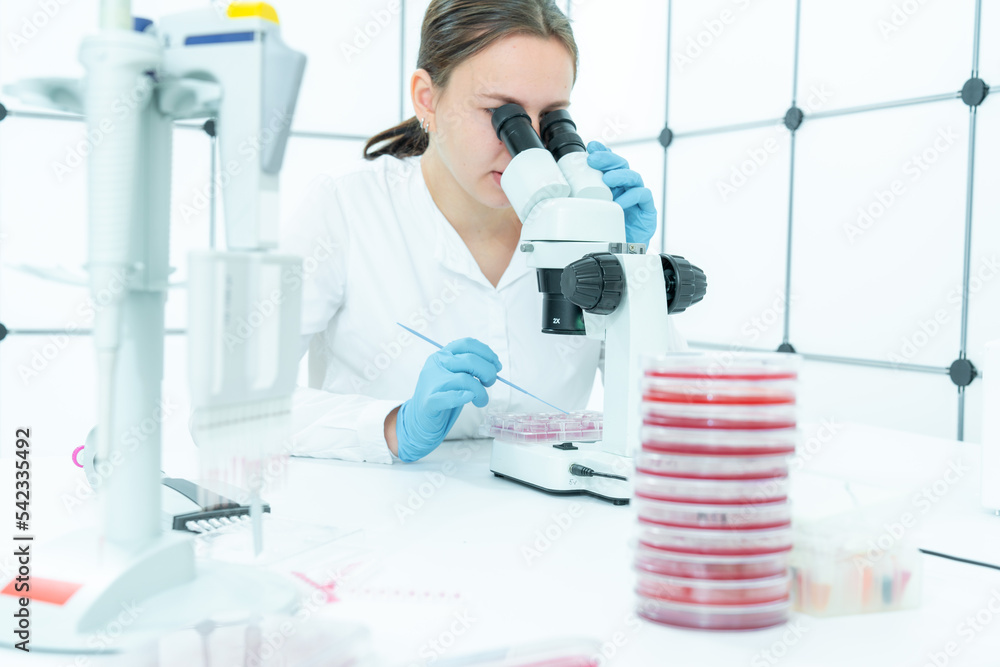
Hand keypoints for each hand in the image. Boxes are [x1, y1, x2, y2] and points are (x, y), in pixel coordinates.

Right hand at [396, 338, 500, 461]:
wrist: (419, 417)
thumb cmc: (442, 394)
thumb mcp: (454, 373)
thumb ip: (469, 367)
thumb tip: (493, 366)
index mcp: (443, 354)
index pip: (467, 344)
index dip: (486, 353)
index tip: (496, 365)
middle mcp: (437, 364)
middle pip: (470, 361)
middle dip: (488, 372)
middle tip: (490, 383)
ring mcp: (432, 382)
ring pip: (464, 379)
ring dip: (480, 391)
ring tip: (481, 400)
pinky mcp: (430, 401)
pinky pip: (449, 397)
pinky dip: (461, 397)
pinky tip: (469, 398)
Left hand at [586, 141, 656, 247]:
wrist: (622, 253)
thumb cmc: (607, 232)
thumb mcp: (590, 214)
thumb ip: (581, 202)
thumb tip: (560, 194)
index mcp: (613, 185)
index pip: (609, 164)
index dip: (602, 152)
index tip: (591, 146)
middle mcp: (625, 187)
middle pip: (621, 165)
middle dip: (608, 159)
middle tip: (594, 159)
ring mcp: (637, 196)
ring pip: (633, 177)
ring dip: (619, 175)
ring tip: (607, 179)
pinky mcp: (647, 208)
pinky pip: (642, 195)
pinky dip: (631, 196)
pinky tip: (620, 202)